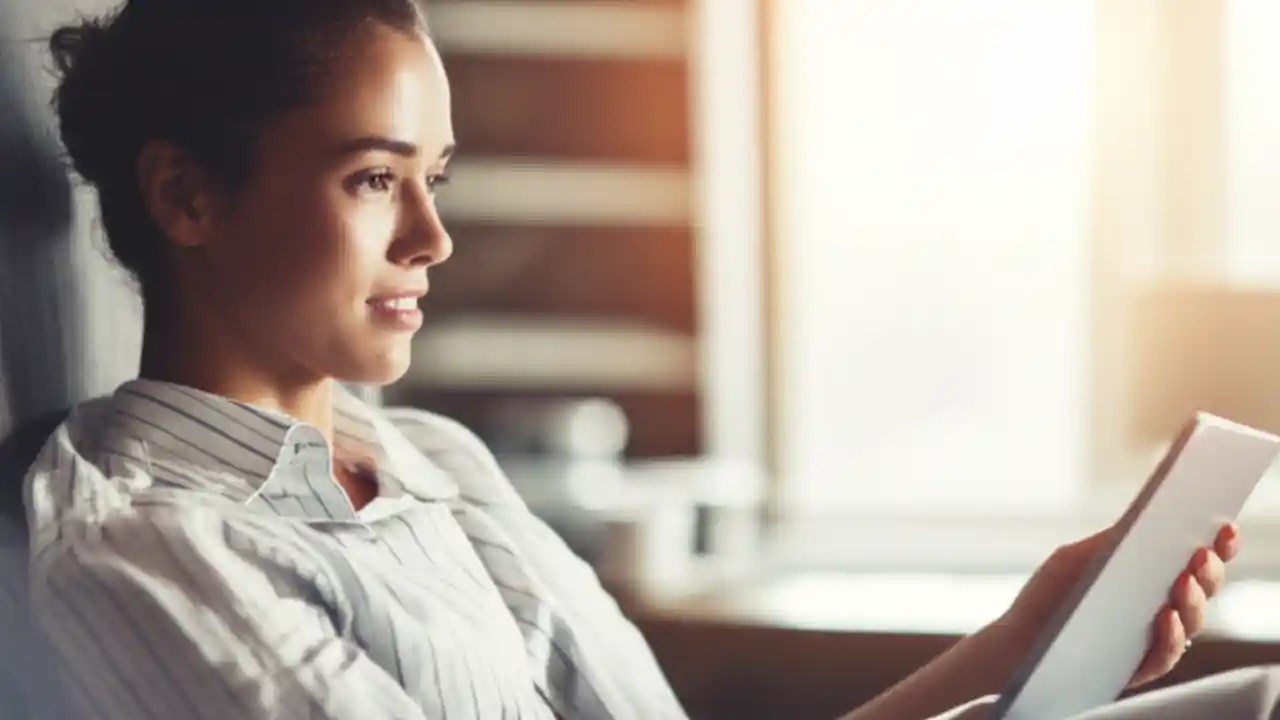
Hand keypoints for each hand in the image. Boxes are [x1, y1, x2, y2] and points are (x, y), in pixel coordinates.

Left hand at [998, 522, 1240, 687]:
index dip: (1218, 543)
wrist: (1018, 641)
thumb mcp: (1074, 560)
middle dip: (1209, 569)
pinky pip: (1167, 654)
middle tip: (1201, 552)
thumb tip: (1149, 519)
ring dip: (1192, 600)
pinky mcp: (1141, 667)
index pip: (1195, 558)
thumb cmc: (1048, 596)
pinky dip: (1170, 635)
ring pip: (1192, 621)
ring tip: (1182, 580)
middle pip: (1204, 588)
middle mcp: (1163, 605)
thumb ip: (1110, 542)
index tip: (1225, 526)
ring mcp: (1156, 638)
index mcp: (1152, 574)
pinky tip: (1163, 616)